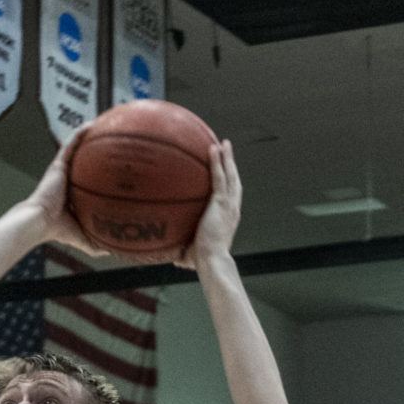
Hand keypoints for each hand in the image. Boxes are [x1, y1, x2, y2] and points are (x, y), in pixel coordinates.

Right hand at [24, 127, 107, 257]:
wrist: (38, 222)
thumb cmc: (57, 231)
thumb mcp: (83, 238)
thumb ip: (98, 244)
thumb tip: (115, 251)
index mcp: (76, 194)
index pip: (92, 180)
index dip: (104, 173)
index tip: (121, 166)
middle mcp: (70, 179)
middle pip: (88, 160)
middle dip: (100, 150)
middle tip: (119, 140)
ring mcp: (63, 170)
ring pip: (79, 148)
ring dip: (91, 135)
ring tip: (107, 122)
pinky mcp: (58, 164)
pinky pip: (71, 144)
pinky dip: (81, 133)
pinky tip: (93, 124)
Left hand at [177, 140, 241, 269]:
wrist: (211, 260)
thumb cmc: (201, 260)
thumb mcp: (191, 251)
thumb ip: (182, 248)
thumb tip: (169, 255)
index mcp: (228, 217)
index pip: (230, 196)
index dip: (229, 183)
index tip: (225, 173)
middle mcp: (232, 208)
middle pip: (234, 181)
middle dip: (231, 165)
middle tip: (226, 150)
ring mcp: (229, 204)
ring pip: (230, 175)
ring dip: (227, 158)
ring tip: (224, 143)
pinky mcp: (222, 202)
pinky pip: (220, 177)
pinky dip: (218, 162)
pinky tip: (214, 148)